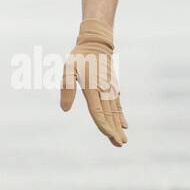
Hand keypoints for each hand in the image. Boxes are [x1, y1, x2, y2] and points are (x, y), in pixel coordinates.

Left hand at [60, 19, 127, 146]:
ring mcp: (110, 89)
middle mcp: (104, 90)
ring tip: (123, 141)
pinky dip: (121, 115)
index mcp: (92, 87)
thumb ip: (67, 88)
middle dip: (114, 131)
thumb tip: (64, 109)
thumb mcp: (68, 69)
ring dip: (118, 126)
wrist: (96, 44)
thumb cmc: (79, 57)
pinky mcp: (113, 87)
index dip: (103, 124)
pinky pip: (118, 104)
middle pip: (109, 114)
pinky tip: (124, 124)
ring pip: (115, 111)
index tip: (109, 135)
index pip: (98, 110)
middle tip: (119, 145)